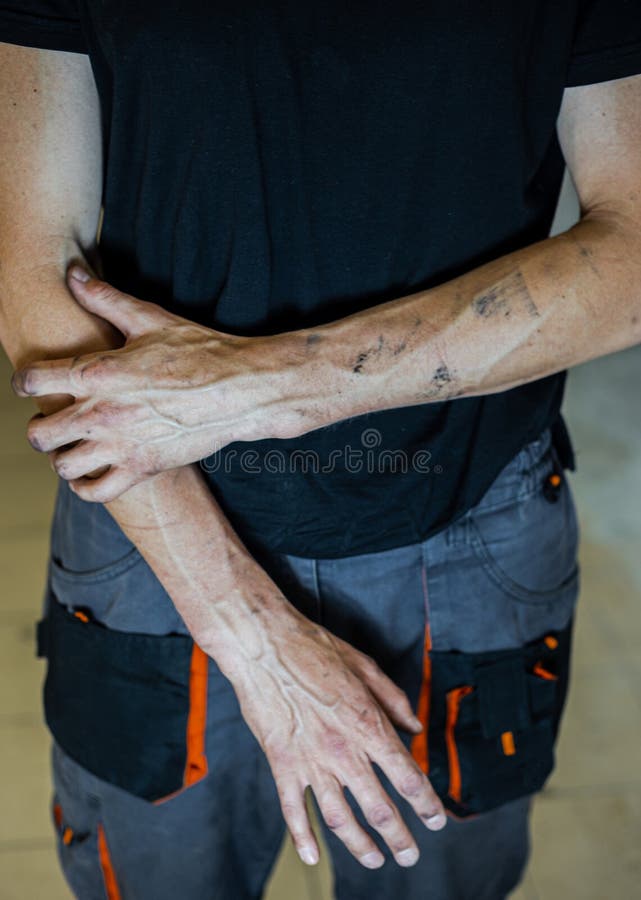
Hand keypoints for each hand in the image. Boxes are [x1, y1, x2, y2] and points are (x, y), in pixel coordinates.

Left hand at [11, 266, 310, 500]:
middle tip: (53, 420)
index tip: (31, 384)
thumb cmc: (199, 351)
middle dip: (39, 427)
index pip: (32, 381)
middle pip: (39, 433)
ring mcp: (121, 445)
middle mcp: (102, 413)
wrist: (241, 390)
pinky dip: (87, 486)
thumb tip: (74, 273)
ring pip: (63, 466)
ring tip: (74, 448)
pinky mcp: (142, 468)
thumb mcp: (150, 319)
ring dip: (62, 457)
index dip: (24, 382)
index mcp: (98, 373)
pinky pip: (96, 491)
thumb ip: (105, 298)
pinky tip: (94, 472)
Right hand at [223, 608, 445, 869]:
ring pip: (340, 818)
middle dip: (400, 838)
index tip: (436, 821)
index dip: (426, 804)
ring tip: (375, 860)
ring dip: (360, 846)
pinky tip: (312, 856)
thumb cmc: (313, 647)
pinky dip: (303, 838)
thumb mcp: (364, 665)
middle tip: (410, 856)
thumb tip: (414, 726)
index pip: (406, 776)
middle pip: (379, 808)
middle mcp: (343, 750)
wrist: (263, 644)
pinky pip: (293, 811)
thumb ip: (393, 699)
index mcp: (367, 723)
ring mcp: (310, 761)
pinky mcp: (281, 763)